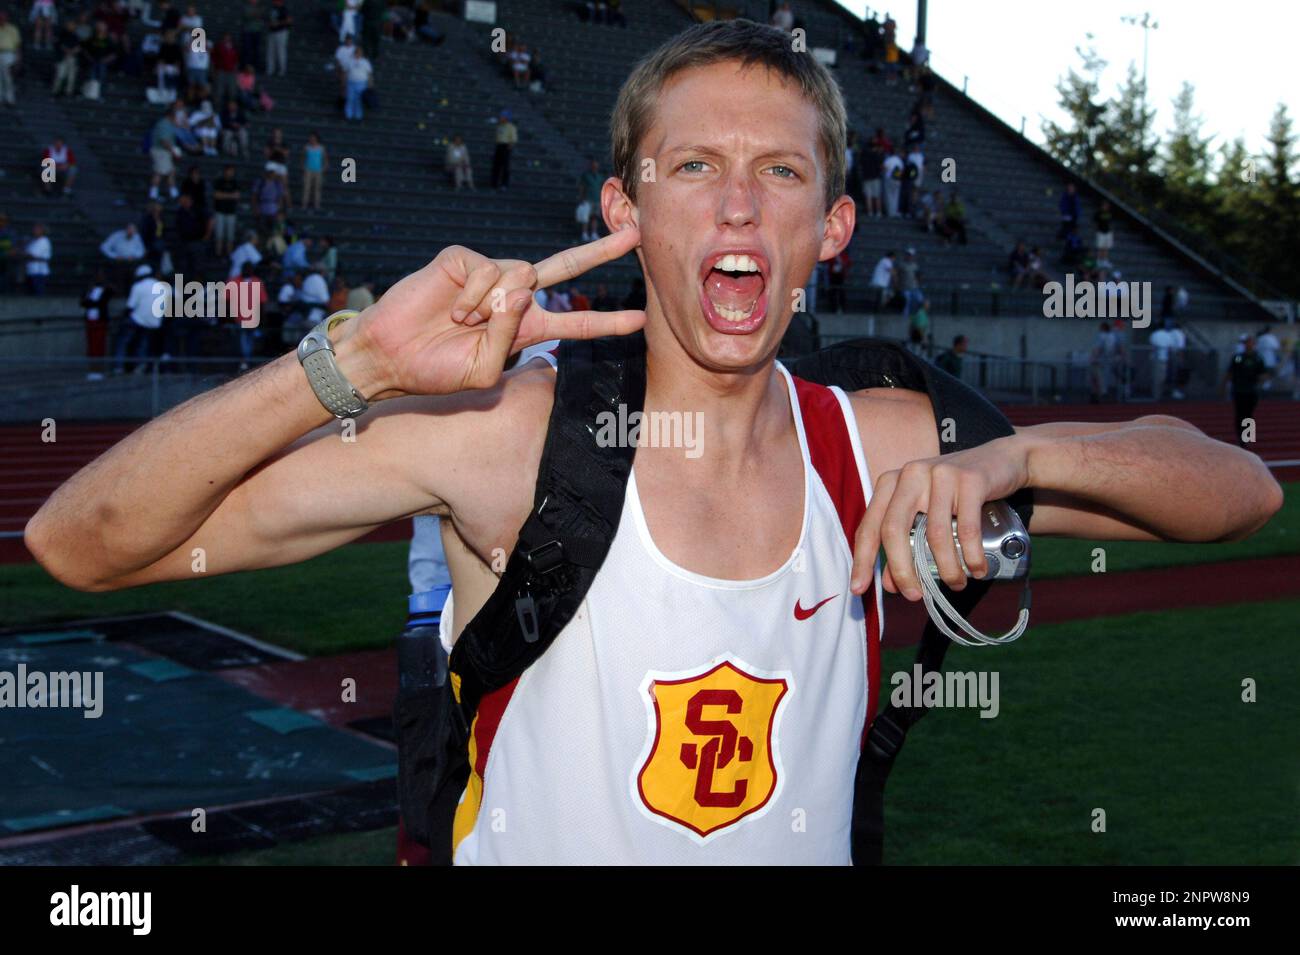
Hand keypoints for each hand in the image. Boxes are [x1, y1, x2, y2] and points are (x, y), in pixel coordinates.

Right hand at [345, 227, 644, 398]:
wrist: (390, 354)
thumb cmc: (436, 370)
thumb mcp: (484, 373)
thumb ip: (510, 339)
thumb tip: (523, 290)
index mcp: (526, 328)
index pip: (575, 322)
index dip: (606, 322)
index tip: (640, 320)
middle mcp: (514, 296)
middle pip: (567, 267)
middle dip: (601, 251)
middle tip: (636, 234)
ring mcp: (491, 274)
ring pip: (522, 275)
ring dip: (494, 307)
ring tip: (463, 324)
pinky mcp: (465, 258)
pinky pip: (490, 270)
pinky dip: (475, 295)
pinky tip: (454, 309)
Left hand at [849, 434, 1033, 601]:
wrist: (1001, 460)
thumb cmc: (955, 493)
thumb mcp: (925, 514)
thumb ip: (905, 544)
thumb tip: (889, 584)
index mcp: (892, 483)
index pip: (869, 526)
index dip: (862, 560)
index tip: (858, 590)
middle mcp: (911, 475)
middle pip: (894, 530)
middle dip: (902, 570)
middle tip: (914, 596)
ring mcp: (940, 474)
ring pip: (934, 534)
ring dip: (946, 568)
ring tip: (956, 584)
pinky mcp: (970, 479)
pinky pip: (967, 528)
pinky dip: (971, 556)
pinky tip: (978, 570)